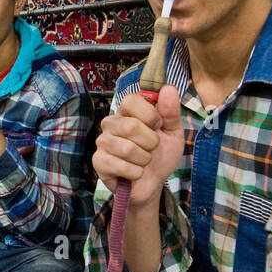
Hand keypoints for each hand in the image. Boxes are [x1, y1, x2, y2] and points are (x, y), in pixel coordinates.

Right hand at [91, 84, 183, 206]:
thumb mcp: (173, 132)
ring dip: (144, 159)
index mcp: (127, 112)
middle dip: (150, 142)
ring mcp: (103, 142)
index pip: (131, 100)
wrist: (153, 183)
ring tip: (143, 161)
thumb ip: (171, 111)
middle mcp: (111, 123)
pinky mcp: (99, 161)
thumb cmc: (161, 155)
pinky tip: (134, 173)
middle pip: (130, 126)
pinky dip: (135, 173)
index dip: (149, 115)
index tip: (157, 126)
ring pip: (127, 149)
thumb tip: (168, 88)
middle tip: (151, 149)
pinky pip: (121, 166)